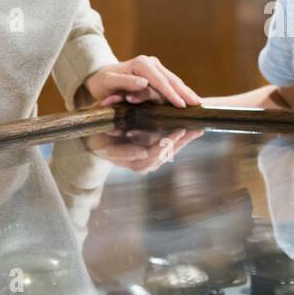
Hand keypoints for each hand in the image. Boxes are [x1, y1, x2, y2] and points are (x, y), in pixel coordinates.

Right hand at [83, 126, 202, 172]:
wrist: (95, 141)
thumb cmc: (99, 140)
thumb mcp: (105, 146)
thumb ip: (122, 153)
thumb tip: (142, 154)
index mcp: (133, 162)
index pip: (155, 155)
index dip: (168, 143)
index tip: (180, 130)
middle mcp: (143, 164)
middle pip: (166, 154)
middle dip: (182, 142)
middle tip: (196, 129)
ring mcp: (148, 160)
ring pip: (169, 152)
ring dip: (184, 142)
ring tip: (198, 130)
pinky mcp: (153, 154)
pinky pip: (168, 149)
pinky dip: (180, 141)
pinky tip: (191, 132)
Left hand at [84, 55, 200, 108]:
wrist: (100, 77)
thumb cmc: (103, 81)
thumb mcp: (109, 82)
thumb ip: (125, 82)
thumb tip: (144, 83)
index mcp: (141, 64)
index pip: (160, 81)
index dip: (171, 93)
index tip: (181, 104)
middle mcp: (151, 64)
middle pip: (172, 80)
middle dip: (185, 92)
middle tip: (198, 104)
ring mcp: (155, 69)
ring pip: (174, 82)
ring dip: (185, 93)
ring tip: (198, 103)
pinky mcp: (157, 76)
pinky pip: (171, 85)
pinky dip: (181, 93)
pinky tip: (190, 99)